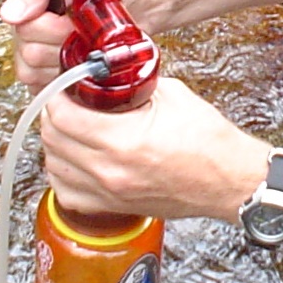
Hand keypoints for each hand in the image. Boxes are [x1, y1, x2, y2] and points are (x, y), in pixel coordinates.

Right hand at [0, 0, 110, 89]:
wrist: (143, 0)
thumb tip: (9, 14)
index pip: (20, 25)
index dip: (50, 27)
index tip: (73, 18)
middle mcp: (27, 19)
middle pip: (26, 51)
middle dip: (61, 44)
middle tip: (84, 33)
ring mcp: (37, 45)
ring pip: (32, 71)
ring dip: (64, 61)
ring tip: (85, 46)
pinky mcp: (50, 68)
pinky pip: (41, 86)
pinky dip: (63, 80)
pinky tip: (81, 63)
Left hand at [38, 78, 267, 222]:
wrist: (230, 180)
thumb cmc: (209, 143)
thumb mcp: (172, 96)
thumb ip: (133, 85)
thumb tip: (110, 74)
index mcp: (122, 140)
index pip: (62, 117)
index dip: (56, 97)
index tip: (62, 88)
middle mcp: (110, 171)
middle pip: (53, 141)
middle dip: (53, 117)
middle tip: (64, 103)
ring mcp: (110, 193)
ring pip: (54, 168)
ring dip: (56, 145)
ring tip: (68, 130)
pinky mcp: (115, 207)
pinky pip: (68, 195)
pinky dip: (63, 176)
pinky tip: (74, 161)